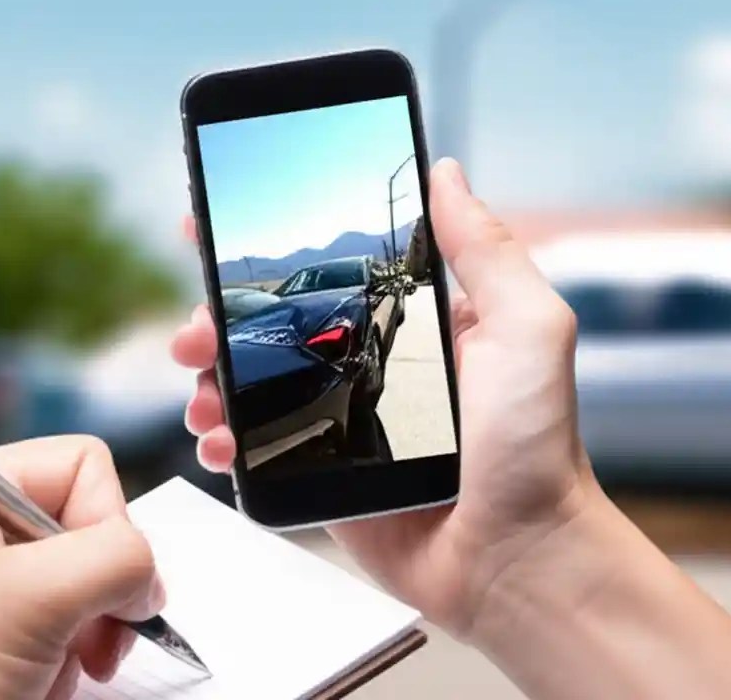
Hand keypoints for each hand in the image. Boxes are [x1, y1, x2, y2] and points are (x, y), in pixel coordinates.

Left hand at [0, 436, 163, 699]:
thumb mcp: (34, 598)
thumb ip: (117, 559)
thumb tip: (147, 575)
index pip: (84, 466)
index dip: (108, 526)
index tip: (104, 590)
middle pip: (85, 529)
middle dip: (97, 595)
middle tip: (87, 642)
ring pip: (76, 587)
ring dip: (78, 639)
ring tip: (43, 672)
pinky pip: (50, 630)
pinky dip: (54, 664)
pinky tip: (27, 687)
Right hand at [170, 158, 593, 638]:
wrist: (515, 558)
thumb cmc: (534, 447)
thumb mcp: (527, 328)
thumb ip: (485, 251)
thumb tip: (446, 173)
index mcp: (413, 321)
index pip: (330, 268)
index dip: (271, 247)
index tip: (215, 224)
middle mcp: (370, 363)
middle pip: (274, 325)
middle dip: (220, 318)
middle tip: (196, 327)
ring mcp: (340, 420)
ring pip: (252, 384)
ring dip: (210, 379)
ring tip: (201, 392)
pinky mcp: (320, 474)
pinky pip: (256, 449)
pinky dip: (223, 441)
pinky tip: (219, 441)